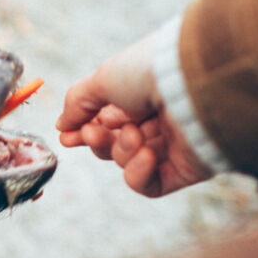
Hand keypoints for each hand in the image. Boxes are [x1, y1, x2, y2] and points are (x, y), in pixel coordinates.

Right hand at [55, 34, 213, 196]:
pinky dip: (138, 173)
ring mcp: (171, 145)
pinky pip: (149, 185)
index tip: (67, 137)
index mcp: (140, 94)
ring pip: (127, 162)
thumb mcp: (103, 79)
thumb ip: (78, 103)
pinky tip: (146, 155)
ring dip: (122, 150)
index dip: (83, 131)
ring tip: (134, 134)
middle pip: (112, 144)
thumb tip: (62, 125)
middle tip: (93, 133)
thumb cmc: (149, 71)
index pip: (104, 121)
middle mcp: (156, 119)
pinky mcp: (185, 169)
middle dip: (99, 141)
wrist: (194, 81)